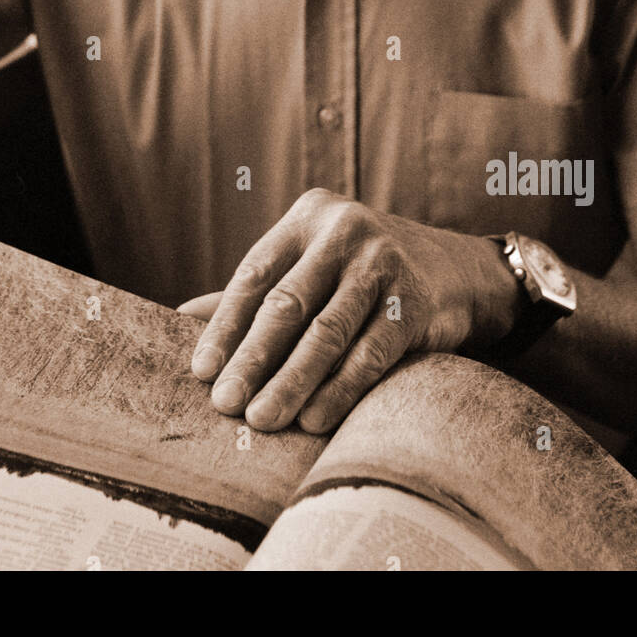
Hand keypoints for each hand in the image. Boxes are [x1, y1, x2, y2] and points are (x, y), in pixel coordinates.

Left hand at [177, 189, 519, 434]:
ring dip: (291, 380)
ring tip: (263, 419)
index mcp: (307, 217)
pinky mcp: (414, 300)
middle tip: (225, 405)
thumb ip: (255, 290)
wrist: (455, 269)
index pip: (255, 275)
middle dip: (252, 359)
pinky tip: (314, 417)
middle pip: (287, 302)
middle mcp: (343, 230)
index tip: (201, 372)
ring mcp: (382, 262)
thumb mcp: (310, 264)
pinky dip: (339, 389)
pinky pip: (369, 352)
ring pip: (326, 331)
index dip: (225, 326)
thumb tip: (181, 317)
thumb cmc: (359, 273)